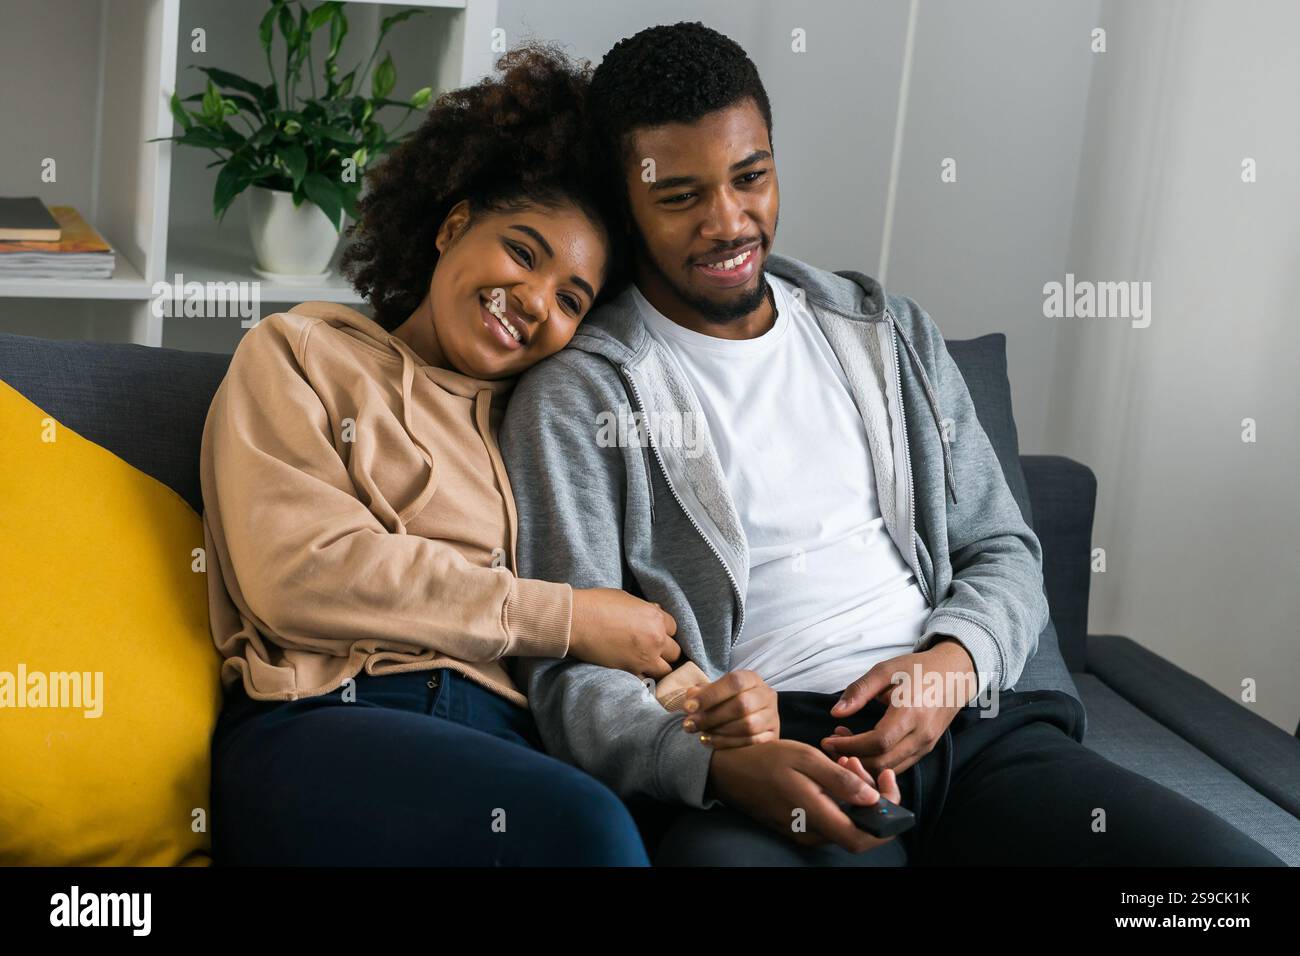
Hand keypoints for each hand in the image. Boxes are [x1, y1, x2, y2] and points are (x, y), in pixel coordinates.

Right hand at [568, 588, 680, 678]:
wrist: (576, 620)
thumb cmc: (597, 604)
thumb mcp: (627, 598)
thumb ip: (645, 608)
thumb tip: (655, 612)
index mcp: (655, 618)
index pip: (674, 628)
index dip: (664, 630)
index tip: (655, 632)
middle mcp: (655, 639)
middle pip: (675, 652)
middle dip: (665, 651)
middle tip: (653, 650)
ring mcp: (644, 658)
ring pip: (666, 671)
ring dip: (659, 667)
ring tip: (649, 665)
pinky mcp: (630, 671)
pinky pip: (646, 681)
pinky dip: (643, 679)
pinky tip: (637, 674)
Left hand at [681, 669, 777, 748]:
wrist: (752, 718)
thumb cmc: (728, 701)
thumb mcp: (716, 692)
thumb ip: (703, 692)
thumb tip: (690, 697)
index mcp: (752, 678)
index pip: (734, 682)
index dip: (710, 695)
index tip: (688, 707)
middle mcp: (766, 694)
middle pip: (742, 705)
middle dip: (711, 717)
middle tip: (689, 725)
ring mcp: (772, 716)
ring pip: (748, 725)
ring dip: (719, 731)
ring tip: (701, 733)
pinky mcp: (772, 735)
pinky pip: (751, 742)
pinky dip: (727, 743)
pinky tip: (710, 741)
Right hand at [708, 741, 903, 853]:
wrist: (728, 771)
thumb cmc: (765, 761)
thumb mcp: (804, 758)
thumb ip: (840, 780)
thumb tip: (873, 799)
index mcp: (816, 817)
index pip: (864, 839)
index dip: (886, 818)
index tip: (888, 782)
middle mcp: (812, 832)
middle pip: (858, 828)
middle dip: (870, 796)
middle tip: (858, 762)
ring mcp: (804, 831)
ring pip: (845, 820)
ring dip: (854, 793)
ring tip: (843, 760)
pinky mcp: (799, 825)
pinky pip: (830, 816)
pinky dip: (839, 796)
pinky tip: (830, 771)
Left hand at [819, 640, 975, 776]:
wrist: (955, 674)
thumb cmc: (918, 669)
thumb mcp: (885, 670)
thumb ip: (859, 691)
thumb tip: (835, 713)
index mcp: (911, 712)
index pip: (878, 742)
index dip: (850, 746)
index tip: (828, 740)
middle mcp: (921, 734)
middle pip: (883, 762)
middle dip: (852, 758)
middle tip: (831, 745)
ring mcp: (926, 745)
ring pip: (890, 769)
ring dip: (864, 763)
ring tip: (844, 745)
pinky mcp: (926, 749)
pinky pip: (899, 766)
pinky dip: (878, 764)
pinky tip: (863, 749)